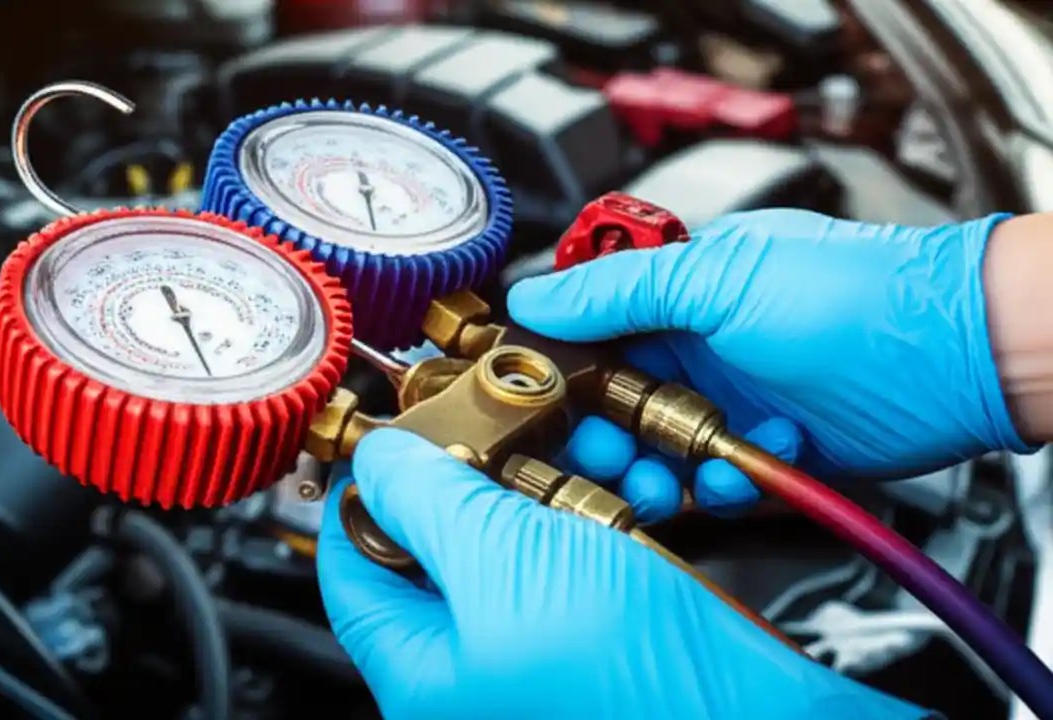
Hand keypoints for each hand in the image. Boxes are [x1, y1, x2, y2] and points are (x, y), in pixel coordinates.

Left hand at [317, 428, 929, 719]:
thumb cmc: (645, 683)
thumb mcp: (506, 564)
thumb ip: (427, 501)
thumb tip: (380, 458)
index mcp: (424, 673)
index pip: (353, 565)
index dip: (366, 486)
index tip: (392, 431)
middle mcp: (475, 674)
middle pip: (441, 545)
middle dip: (483, 466)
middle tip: (511, 419)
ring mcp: (539, 659)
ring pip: (517, 541)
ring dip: (553, 479)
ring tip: (592, 449)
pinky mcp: (602, 641)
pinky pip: (577, 557)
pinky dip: (598, 512)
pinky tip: (633, 491)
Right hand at [509, 210, 1035, 520]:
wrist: (959, 359)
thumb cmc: (856, 296)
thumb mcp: (719, 278)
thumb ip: (617, 290)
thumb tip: (533, 296)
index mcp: (677, 292)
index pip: (588, 333)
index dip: (559, 374)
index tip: (539, 403)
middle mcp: (698, 346)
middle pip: (612, 405)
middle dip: (602, 436)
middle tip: (606, 453)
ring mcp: (732, 400)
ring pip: (656, 453)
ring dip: (656, 470)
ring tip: (672, 477)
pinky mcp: (765, 452)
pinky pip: (712, 485)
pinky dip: (722, 486)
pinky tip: (748, 467)